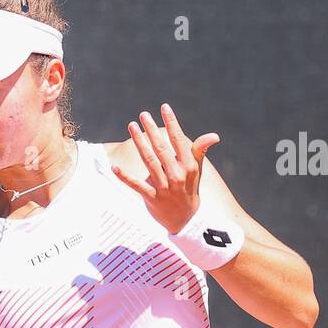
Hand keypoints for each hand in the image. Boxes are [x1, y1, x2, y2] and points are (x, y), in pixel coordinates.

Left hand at [110, 103, 219, 234]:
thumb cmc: (189, 189)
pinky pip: (136, 185)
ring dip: (139, 142)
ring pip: (149, 161)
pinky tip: (113, 167)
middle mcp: (177, 174)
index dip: (172, 122)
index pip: (179, 140)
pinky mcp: (152, 198)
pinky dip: (124, 177)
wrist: (186, 220)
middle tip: (143, 114)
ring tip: (132, 126)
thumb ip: (199, 151)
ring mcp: (164, 187)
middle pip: (161, 148)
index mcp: (188, 165)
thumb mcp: (196, 170)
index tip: (164, 107)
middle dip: (151, 129)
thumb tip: (214, 136)